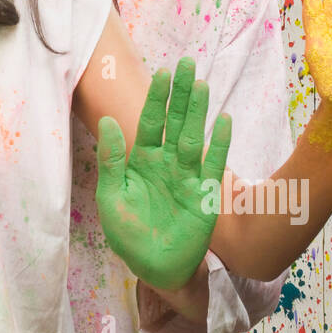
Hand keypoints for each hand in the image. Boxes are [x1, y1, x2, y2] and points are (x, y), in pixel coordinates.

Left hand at [95, 58, 230, 291]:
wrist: (154, 269)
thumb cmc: (128, 234)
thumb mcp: (111, 197)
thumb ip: (111, 160)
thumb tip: (107, 121)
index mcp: (142, 160)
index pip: (150, 122)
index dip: (157, 99)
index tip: (163, 73)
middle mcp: (167, 162)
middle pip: (175, 122)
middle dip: (181, 94)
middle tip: (187, 64)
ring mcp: (188, 176)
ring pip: (194, 136)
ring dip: (198, 112)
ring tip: (202, 85)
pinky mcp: (205, 194)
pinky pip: (213, 165)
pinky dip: (219, 144)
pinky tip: (224, 121)